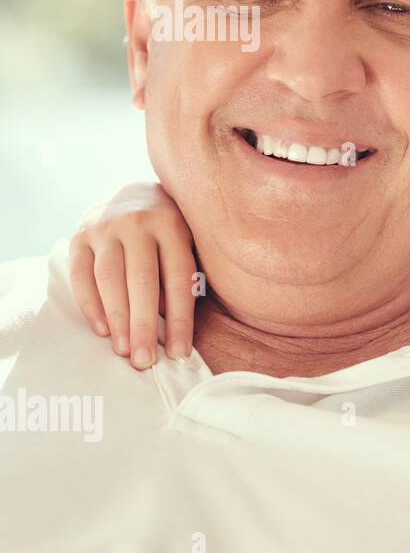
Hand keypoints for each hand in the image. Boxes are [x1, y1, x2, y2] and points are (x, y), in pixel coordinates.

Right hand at [69, 182, 195, 369]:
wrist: (133, 191)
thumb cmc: (170, 230)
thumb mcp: (187, 241)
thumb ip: (184, 276)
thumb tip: (175, 331)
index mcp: (173, 225)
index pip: (178, 278)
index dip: (179, 319)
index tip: (179, 353)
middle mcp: (138, 222)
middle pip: (141, 281)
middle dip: (144, 325)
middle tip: (145, 361)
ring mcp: (106, 227)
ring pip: (109, 279)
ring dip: (117, 319)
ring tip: (125, 350)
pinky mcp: (80, 235)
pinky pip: (81, 275)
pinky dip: (90, 305)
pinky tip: (102, 331)